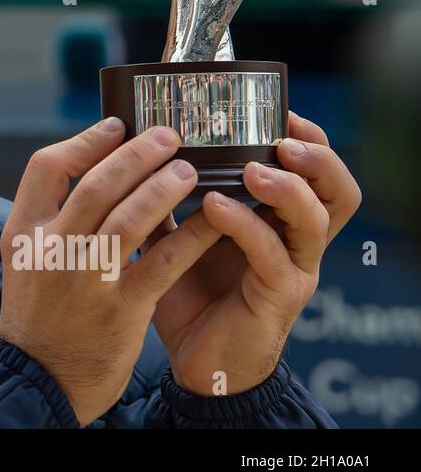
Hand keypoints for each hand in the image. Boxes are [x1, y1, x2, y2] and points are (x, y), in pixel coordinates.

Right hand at [0, 119, 219, 425]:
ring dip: (165, 188)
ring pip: (130, 218)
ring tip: (190, 170)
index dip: (85, 141)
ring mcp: (85, 280)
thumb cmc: (39, 312)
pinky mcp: (121, 309)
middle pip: (95, 185)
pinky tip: (213, 221)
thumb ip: (50, 216)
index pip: (47, 167)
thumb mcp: (25, 258)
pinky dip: (191, 237)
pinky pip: (163, 262)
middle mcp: (51, 250)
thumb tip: (91, 164)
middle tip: (168, 135)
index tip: (118, 125)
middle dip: (136, 154)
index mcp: (23, 231)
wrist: (41, 379)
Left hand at [147, 111, 361, 397]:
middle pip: (337, 189)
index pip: (314, 170)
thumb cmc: (188, 292)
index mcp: (278, 219)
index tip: (278, 109)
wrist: (194, 362)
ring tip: (253, 168)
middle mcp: (296, 241)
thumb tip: (134, 147)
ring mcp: (293, 269)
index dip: (307, 138)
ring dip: (286, 188)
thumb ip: (168, 196)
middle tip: (283, 136)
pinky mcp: (277, 298)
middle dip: (316, 157)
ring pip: (316, 219)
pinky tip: (215, 206)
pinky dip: (245, 225)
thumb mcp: (176, 234)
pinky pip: (272, 255)